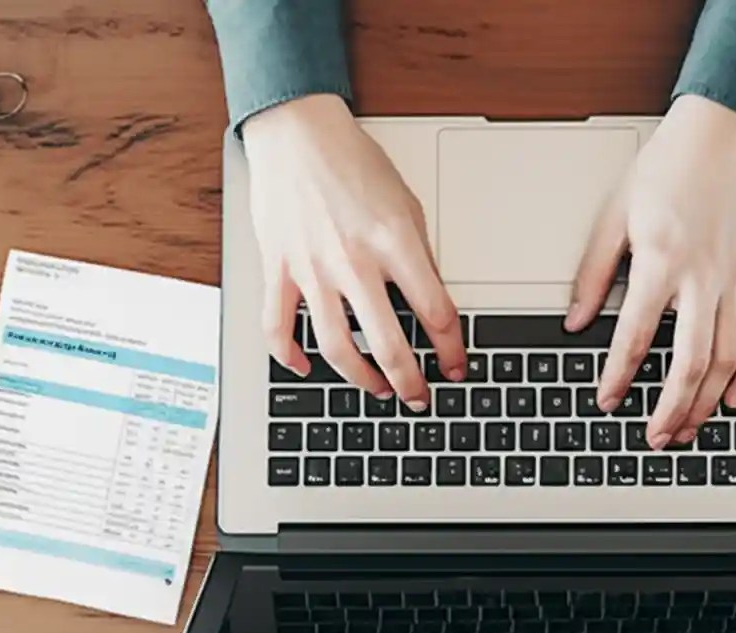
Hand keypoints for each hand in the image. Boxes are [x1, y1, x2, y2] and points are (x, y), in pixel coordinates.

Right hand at [244, 94, 466, 408]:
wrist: (296, 132)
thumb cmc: (351, 161)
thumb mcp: (405, 202)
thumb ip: (418, 255)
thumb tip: (430, 303)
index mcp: (394, 240)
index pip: (435, 311)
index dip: (452, 348)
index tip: (457, 366)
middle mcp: (353, 260)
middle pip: (388, 343)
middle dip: (410, 381)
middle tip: (419, 397)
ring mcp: (312, 269)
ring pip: (337, 346)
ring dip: (360, 379)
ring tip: (376, 389)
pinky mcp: (278, 269)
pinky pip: (278, 327)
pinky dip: (290, 355)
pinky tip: (306, 367)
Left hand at [566, 95, 735, 448]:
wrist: (723, 134)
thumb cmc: (667, 169)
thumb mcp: (613, 216)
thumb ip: (593, 274)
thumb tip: (574, 321)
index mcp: (661, 262)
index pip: (635, 337)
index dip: (618, 376)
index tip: (607, 401)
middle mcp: (705, 277)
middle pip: (690, 362)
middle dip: (671, 408)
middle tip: (653, 437)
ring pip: (728, 359)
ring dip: (707, 402)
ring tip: (685, 428)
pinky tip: (734, 397)